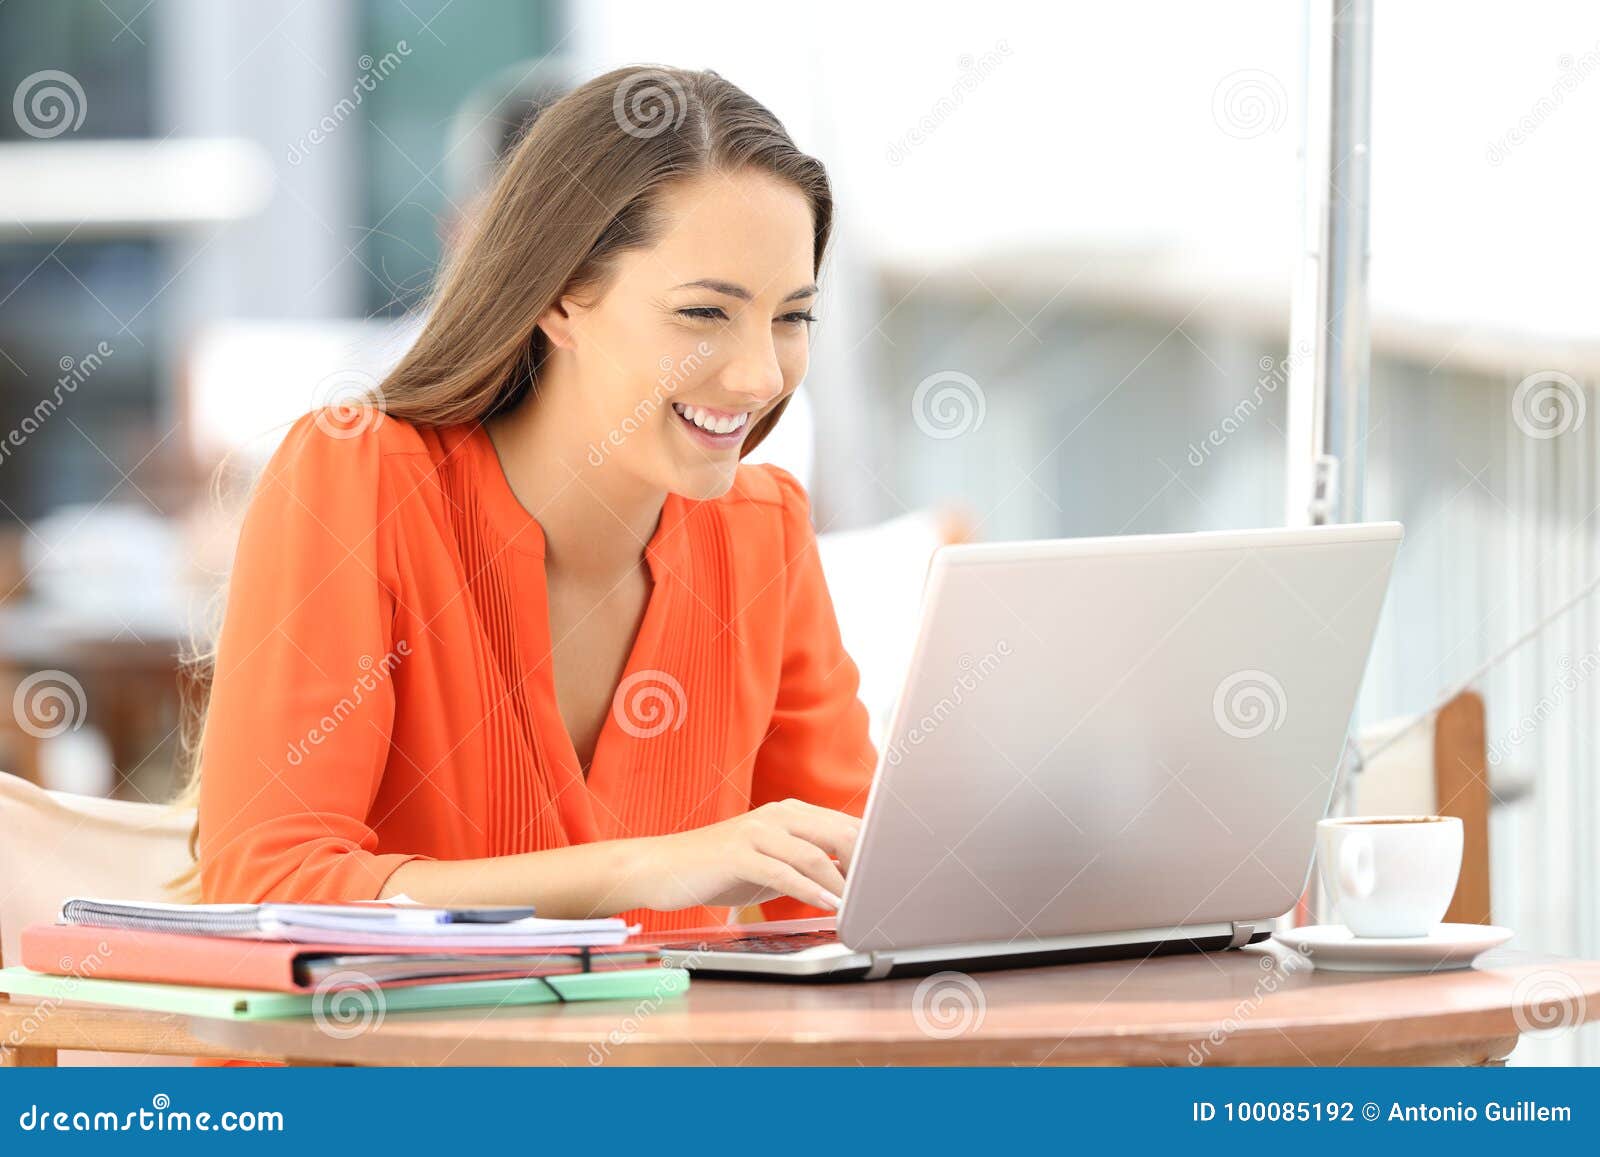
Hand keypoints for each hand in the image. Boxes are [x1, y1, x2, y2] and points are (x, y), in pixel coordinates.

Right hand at [623, 799, 860, 912]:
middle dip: (865, 864)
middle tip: (881, 892)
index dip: (870, 852)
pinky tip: (828, 904)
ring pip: (813, 853)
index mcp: (788, 813)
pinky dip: (810, 890)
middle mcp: (775, 815)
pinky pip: (782, 872)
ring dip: (841, 881)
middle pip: (837, 832)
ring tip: (860, 904)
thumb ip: (805, 866)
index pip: (843, 826)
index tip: (887, 878)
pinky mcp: (737, 854)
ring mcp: (755, 832)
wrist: (661, 868)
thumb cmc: (718, 869)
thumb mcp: (769, 865)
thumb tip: (849, 881)